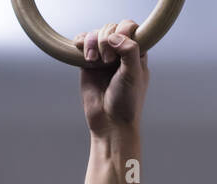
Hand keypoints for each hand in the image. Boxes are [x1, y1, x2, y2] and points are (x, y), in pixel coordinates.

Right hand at [73, 19, 147, 137]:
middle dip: (106, 39)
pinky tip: (82, 52)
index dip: (123, 30)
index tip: (120, 44)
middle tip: (108, 61)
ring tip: (93, 59)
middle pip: (110, 28)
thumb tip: (114, 36)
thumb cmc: (126, 102)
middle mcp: (120, 52)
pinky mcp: (88, 63)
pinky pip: (82, 42)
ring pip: (96, 34)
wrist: (109, 122)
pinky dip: (81, 42)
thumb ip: (129, 51)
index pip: (129, 27)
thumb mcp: (134, 74)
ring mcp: (103, 57)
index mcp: (136, 53)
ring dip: (92, 41)